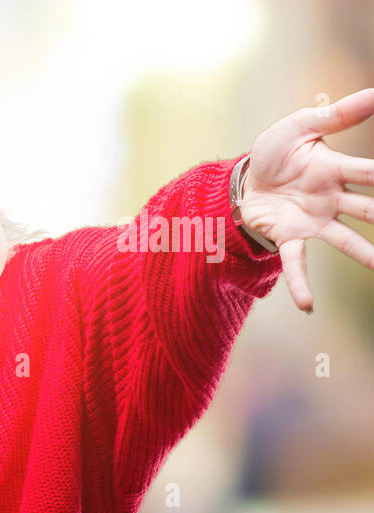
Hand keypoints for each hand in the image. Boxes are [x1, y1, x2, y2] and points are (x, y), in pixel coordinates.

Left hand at [238, 87, 373, 311]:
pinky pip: (297, 263)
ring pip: (345, 240)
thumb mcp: (301, 126)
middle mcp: (331, 199)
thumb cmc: (277, 152)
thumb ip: (337, 115)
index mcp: (337, 170)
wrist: (243, 179)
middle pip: (368, 210)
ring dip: (365, 255)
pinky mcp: (289, 238)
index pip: (372, 174)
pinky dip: (301, 284)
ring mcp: (313, 221)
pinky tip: (308, 306)